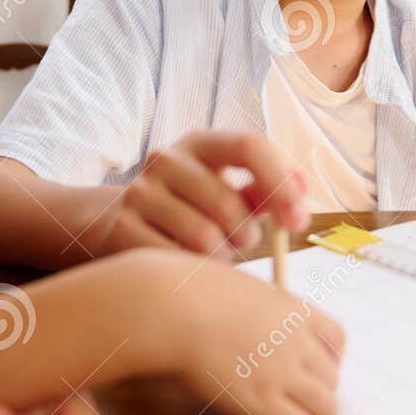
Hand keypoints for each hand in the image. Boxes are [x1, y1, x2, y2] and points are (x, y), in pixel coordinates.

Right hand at [102, 131, 309, 257]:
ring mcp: (139, 192)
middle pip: (228, 202)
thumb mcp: (223, 190)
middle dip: (248, 235)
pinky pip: (175, 260)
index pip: (249, 146)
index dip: (281, 181)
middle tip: (245, 244)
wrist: (114, 221)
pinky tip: (187, 266)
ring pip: (204, 238)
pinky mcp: (121, 228)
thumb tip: (301, 190)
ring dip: (221, 257)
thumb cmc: (189, 208)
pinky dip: (192, 271)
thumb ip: (263, 191)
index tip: (298, 220)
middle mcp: (165, 159)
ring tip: (215, 255)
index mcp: (199, 143)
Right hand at [131, 249, 343, 414]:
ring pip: (328, 408)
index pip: (338, 339)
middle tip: (286, 394)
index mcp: (294, 311)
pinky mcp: (262, 401)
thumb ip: (261, 308)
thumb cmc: (192, 292)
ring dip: (307, 413)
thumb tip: (257, 319)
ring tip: (280, 414)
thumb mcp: (240, 288)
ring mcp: (283, 373)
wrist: (175, 309)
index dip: (325, 356)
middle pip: (334, 378)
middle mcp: (297, 342)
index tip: (304, 364)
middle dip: (315, 388)